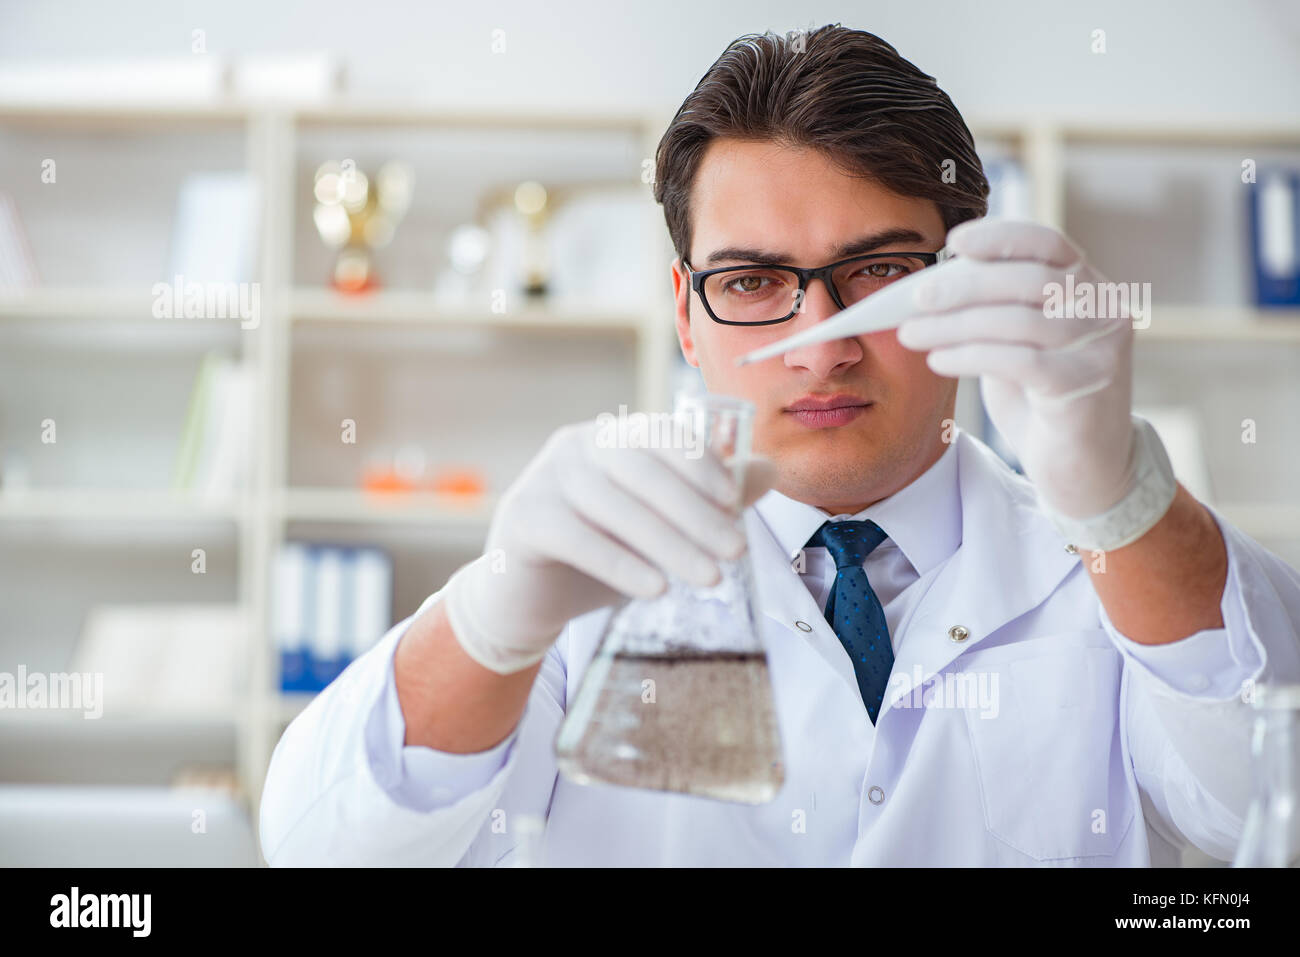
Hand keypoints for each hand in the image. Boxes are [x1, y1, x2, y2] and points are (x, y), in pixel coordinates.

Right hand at [442, 417, 775, 673]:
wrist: (527, 599)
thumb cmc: (600, 555)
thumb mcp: (660, 527)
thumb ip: (711, 497)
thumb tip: (770, 471)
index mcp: (611, 437)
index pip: (661, 436)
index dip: (702, 465)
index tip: (738, 502)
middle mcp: (575, 446)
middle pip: (641, 469)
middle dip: (695, 512)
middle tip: (736, 551)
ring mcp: (543, 479)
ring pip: (613, 505)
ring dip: (669, 543)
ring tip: (709, 580)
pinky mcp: (522, 519)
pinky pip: (575, 538)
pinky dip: (620, 564)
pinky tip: (656, 589)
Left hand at [896, 219, 1137, 521]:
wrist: (1086, 470)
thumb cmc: (1045, 402)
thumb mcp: (1021, 345)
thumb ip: (997, 311)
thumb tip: (933, 287)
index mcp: (1089, 288)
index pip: (1049, 244)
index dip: (1002, 237)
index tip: (955, 241)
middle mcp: (1104, 311)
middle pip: (1028, 279)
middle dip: (964, 286)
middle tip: (916, 299)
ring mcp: (1100, 348)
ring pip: (1017, 320)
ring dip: (954, 324)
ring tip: (912, 333)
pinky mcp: (1084, 386)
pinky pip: (1018, 361)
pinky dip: (970, 356)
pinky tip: (938, 361)